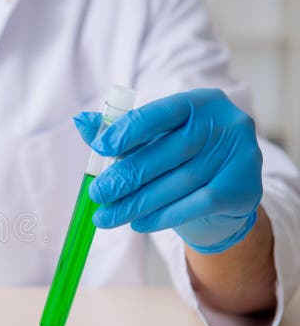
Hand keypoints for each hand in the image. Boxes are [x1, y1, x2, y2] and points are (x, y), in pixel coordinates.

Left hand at [74, 88, 262, 253]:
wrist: (224, 197)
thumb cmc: (181, 160)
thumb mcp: (153, 140)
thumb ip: (120, 130)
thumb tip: (81, 122)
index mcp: (200, 102)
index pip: (160, 112)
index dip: (129, 130)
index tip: (100, 148)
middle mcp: (226, 123)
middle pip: (168, 151)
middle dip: (127, 175)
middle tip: (97, 193)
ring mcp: (240, 155)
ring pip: (179, 182)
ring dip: (137, 202)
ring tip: (107, 216)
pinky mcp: (244, 188)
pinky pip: (196, 204)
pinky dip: (163, 216)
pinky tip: (138, 223)